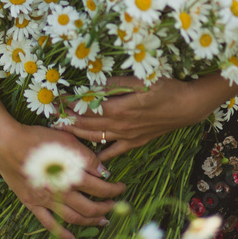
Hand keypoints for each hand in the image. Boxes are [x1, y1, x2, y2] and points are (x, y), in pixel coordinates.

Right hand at [0, 122, 124, 238]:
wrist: (7, 144)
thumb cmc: (37, 138)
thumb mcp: (66, 139)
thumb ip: (86, 156)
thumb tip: (104, 171)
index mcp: (71, 173)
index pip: (100, 186)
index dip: (113, 189)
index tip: (121, 187)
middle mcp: (61, 191)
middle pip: (89, 206)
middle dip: (106, 207)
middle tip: (115, 205)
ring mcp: (46, 200)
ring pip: (74, 218)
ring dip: (90, 221)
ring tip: (102, 221)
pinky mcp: (33, 204)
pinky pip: (50, 224)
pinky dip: (63, 235)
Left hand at [57, 75, 208, 160]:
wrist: (187, 106)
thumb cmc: (165, 87)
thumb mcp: (140, 79)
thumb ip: (115, 84)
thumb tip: (94, 87)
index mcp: (119, 108)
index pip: (87, 107)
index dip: (69, 105)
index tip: (54, 102)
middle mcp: (120, 125)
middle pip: (87, 125)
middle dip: (67, 121)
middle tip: (50, 119)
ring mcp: (127, 136)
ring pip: (96, 138)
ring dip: (77, 135)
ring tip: (61, 133)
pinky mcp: (135, 142)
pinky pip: (113, 151)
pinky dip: (100, 155)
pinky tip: (88, 158)